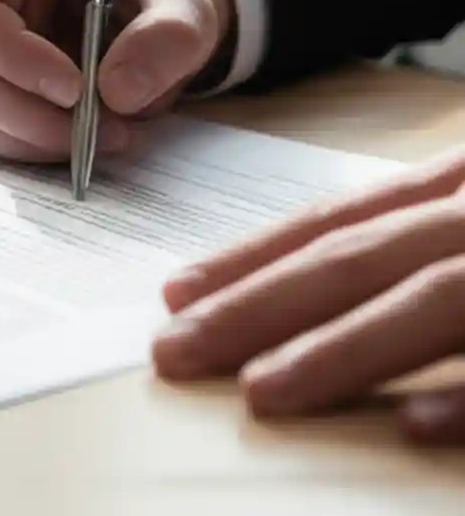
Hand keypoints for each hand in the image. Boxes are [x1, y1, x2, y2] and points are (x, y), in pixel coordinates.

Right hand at [0, 0, 233, 161]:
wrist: (159, 25)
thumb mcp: (184, 3)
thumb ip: (165, 37)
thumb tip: (118, 92)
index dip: (10, 56)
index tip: (73, 89)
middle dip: (33, 114)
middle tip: (101, 127)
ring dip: (41, 138)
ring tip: (110, 134)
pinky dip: (42, 150)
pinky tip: (88, 140)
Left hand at [153, 148, 464, 444]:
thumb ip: (418, 236)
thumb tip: (305, 282)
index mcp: (461, 186)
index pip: (338, 222)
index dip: (251, 258)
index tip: (174, 295)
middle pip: (356, 259)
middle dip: (255, 306)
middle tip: (174, 350)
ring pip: (431, 298)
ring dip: (338, 349)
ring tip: (259, 392)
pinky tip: (411, 424)